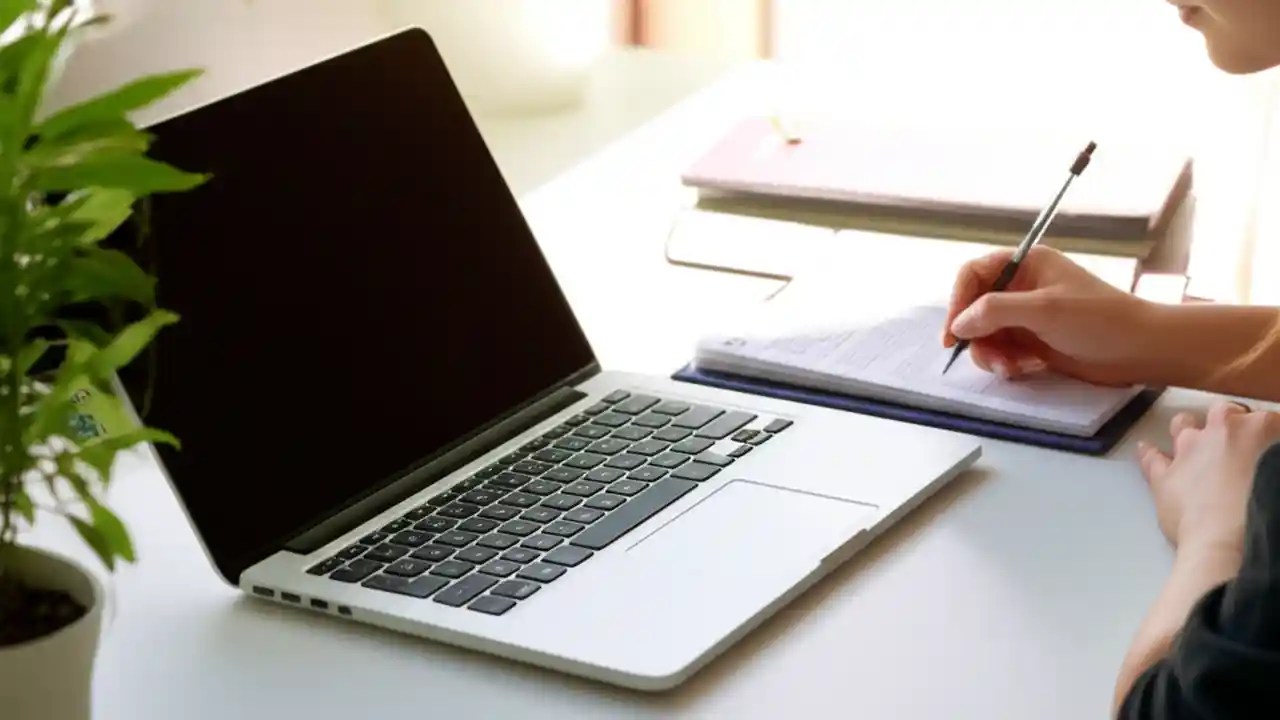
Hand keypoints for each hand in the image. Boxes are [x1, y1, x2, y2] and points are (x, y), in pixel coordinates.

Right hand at [942, 246, 1154, 384]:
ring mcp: (1028, 315)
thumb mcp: (1044, 310)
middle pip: (975, 307)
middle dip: (976, 335)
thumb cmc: (1098, 320)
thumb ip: (995, 311)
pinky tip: (1021, 370)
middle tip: (986, 358)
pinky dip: (1005, 362)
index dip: (957, 301)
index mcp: (1026, 265)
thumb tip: (958, 324)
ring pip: (986, 333)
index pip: (973, 274)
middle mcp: (1023, 287)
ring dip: (990, 353)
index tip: (953, 332)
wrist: (1141, 350)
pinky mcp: (1035, 341)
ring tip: (1009, 369)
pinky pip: (1003, 349)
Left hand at [1137, 400, 1279, 553]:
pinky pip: (1151, 458)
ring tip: (1194, 437)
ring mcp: (1186, 452)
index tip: (1272, 447)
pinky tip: (1146, 448)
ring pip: (1183, 425)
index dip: (1270, 433)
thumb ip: (1274, 462)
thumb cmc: (1271, 511)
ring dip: (1190, 429)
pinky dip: (1149, 453)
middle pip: (1223, 413)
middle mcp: (1218, 432)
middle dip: (1230, 421)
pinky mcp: (1163, 477)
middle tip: (1238, 442)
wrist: (1230, 542)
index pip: (1267, 420)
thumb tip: (1269, 465)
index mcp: (1257, 429)